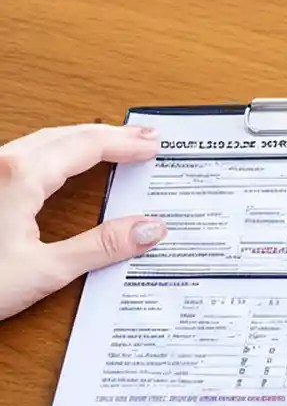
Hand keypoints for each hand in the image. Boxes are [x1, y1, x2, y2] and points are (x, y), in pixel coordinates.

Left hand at [0, 124, 165, 320]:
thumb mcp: (45, 270)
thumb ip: (101, 246)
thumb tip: (148, 228)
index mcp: (21, 176)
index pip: (86, 146)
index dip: (124, 145)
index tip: (153, 148)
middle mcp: (1, 163)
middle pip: (66, 135)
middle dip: (108, 135)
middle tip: (144, 138)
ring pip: (44, 141)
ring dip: (82, 140)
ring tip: (113, 145)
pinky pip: (27, 153)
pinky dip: (59, 151)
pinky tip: (67, 164)